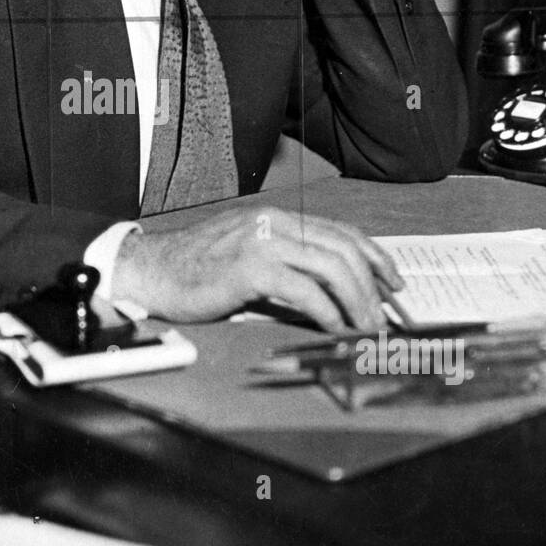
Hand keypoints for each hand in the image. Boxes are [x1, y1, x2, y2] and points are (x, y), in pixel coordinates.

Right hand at [111, 204, 402, 327]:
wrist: (152, 270)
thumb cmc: (197, 270)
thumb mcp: (249, 257)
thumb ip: (286, 265)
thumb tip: (332, 294)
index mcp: (278, 218)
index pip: (342, 232)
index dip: (375, 257)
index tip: (393, 282)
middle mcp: (275, 223)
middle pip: (343, 248)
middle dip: (372, 286)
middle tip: (382, 317)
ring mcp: (262, 241)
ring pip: (331, 266)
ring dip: (356, 300)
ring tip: (363, 326)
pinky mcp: (249, 267)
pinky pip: (303, 289)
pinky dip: (326, 311)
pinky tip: (332, 327)